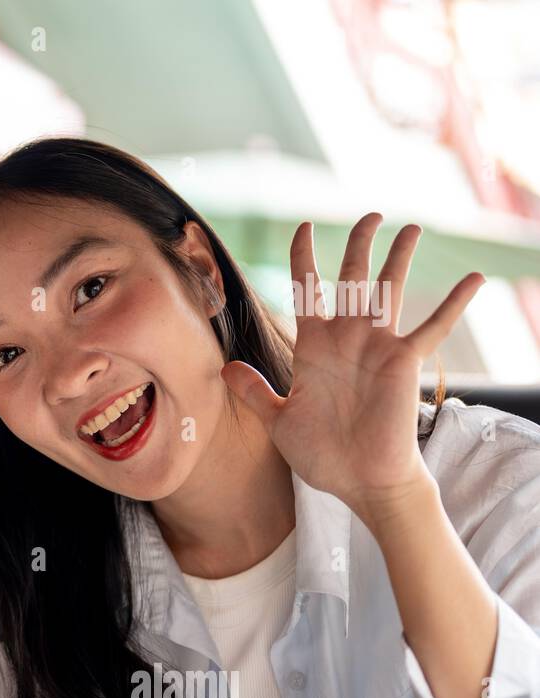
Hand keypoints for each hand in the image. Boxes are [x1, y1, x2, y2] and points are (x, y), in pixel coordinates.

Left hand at [220, 213, 484, 528]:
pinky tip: (473, 278)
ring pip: (388, 289)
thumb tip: (225, 367)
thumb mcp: (279, 420)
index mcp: (314, 345)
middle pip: (352, 277)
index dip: (303, 257)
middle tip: (370, 214)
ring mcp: (376, 347)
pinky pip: (432, 327)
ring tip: (410, 227)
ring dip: (399, 258)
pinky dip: (452, 304)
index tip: (303, 227)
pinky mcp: (403, 362)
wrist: (358, 481)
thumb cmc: (322, 454)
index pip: (306, 289)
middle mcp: (346, 338)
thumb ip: (255, 391)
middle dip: (359, 243)